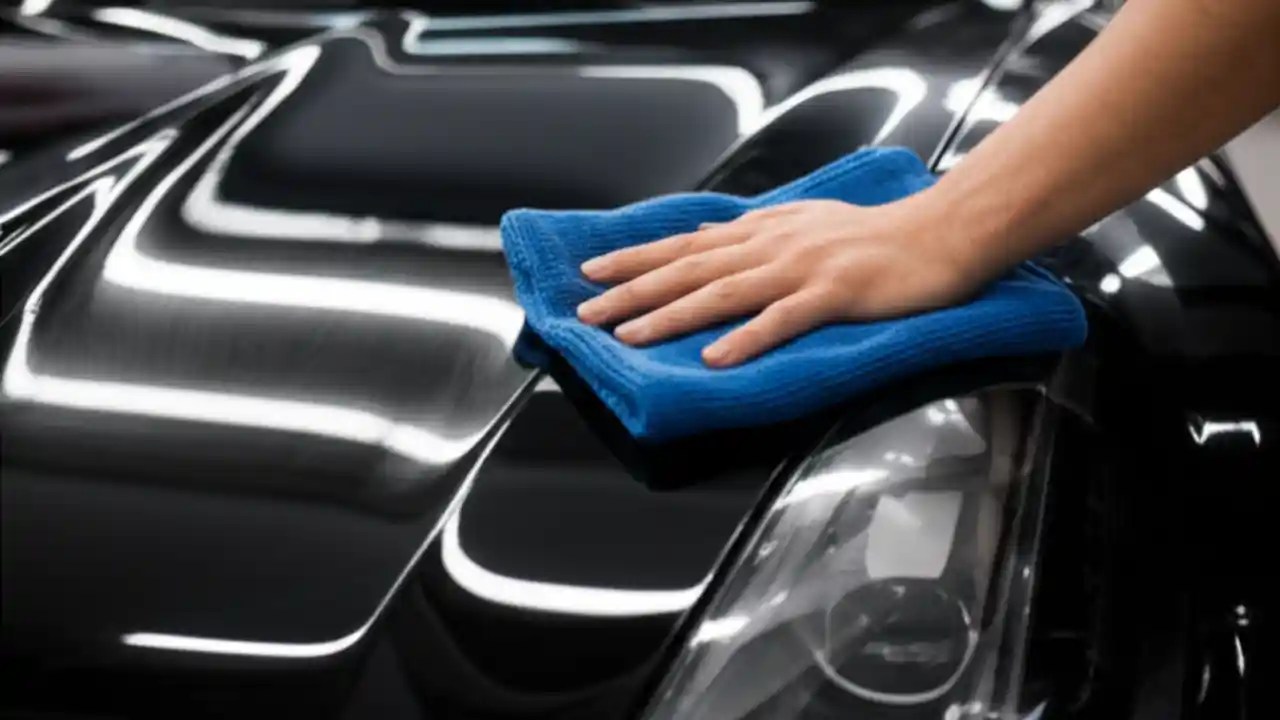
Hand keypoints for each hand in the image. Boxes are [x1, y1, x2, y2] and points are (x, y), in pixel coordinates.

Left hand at [576, 198, 981, 367]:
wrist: (937, 234)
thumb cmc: (872, 234)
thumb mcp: (802, 221)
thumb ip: (753, 231)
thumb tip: (707, 234)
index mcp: (762, 230)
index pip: (685, 245)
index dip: (636, 258)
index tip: (592, 272)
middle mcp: (771, 245)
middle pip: (690, 269)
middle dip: (634, 291)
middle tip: (588, 312)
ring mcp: (801, 269)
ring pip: (724, 293)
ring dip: (673, 315)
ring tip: (630, 336)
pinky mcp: (834, 295)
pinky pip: (782, 320)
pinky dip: (746, 338)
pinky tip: (715, 357)